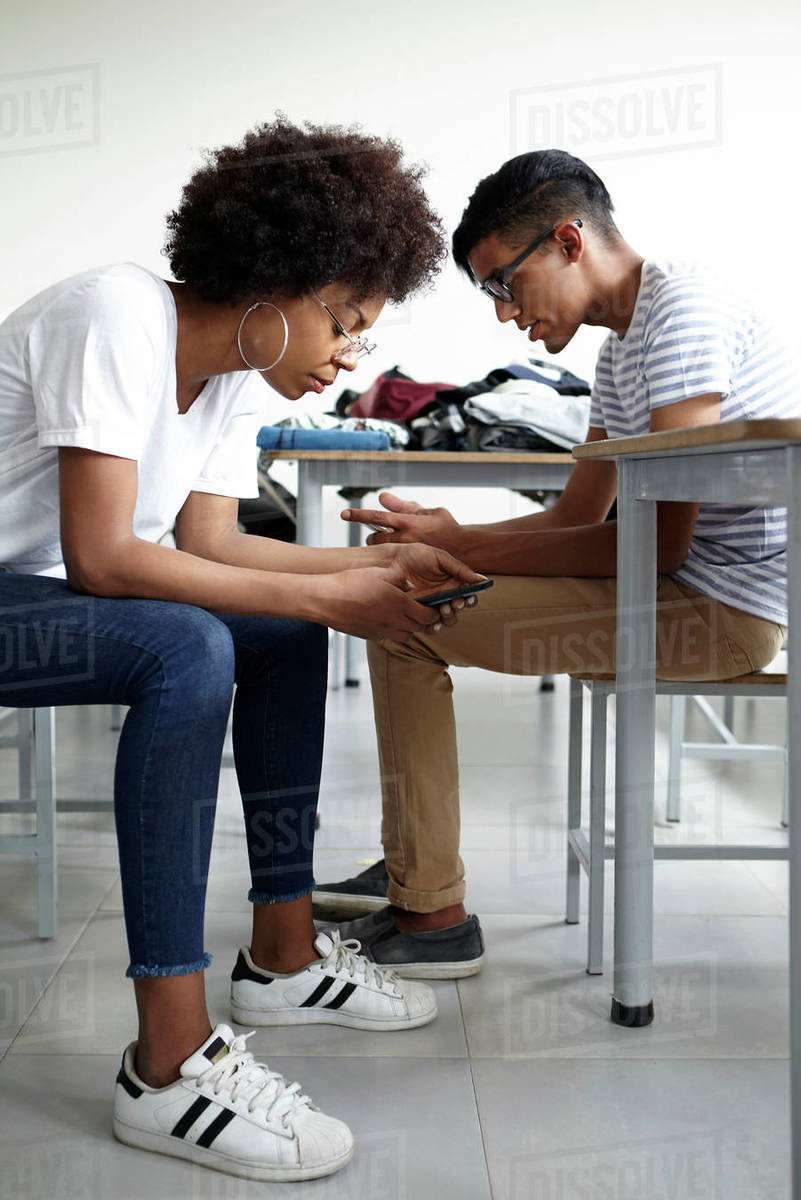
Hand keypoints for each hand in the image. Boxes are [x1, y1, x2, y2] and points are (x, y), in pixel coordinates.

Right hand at [314, 549, 484, 641]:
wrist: (325, 599)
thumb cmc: (350, 583)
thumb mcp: (379, 573)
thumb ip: (400, 579)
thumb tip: (410, 584)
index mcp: (399, 604)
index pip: (429, 615)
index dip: (436, 612)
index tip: (436, 607)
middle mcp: (393, 621)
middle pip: (420, 628)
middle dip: (426, 622)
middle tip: (427, 613)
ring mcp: (381, 631)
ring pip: (406, 636)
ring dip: (411, 628)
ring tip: (408, 617)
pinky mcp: (370, 635)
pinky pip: (389, 637)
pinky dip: (394, 631)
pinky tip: (387, 619)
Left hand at [341, 491, 460, 550]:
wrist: (466, 549)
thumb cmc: (447, 528)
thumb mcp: (427, 511)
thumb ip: (403, 505)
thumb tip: (382, 497)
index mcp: (408, 522)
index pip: (378, 516)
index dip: (359, 515)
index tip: (344, 514)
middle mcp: (405, 537)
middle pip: (374, 536)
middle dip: (371, 535)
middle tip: (377, 534)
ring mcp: (407, 552)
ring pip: (381, 549)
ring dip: (380, 546)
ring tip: (391, 545)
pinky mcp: (411, 562)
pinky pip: (393, 559)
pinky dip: (392, 556)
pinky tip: (399, 556)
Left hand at [386, 543, 485, 622]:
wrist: (390, 560)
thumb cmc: (415, 555)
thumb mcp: (439, 557)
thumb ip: (460, 569)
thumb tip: (481, 580)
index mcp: (453, 583)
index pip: (468, 595)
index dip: (471, 598)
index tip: (469, 597)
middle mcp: (444, 596)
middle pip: (459, 609)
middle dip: (459, 607)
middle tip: (455, 603)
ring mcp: (431, 606)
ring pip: (447, 619)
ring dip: (449, 617)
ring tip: (444, 608)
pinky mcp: (417, 613)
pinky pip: (429, 625)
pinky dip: (434, 627)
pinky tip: (434, 623)